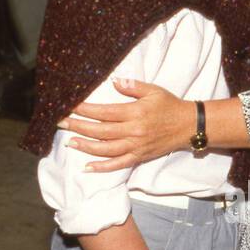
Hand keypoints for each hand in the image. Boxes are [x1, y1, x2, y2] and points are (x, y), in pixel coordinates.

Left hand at [58, 79, 196, 172]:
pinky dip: (102, 167)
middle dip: (78, 127)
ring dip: (86, 146)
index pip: (104, 112)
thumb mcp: (153, 90)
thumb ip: (133, 87)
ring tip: (70, 142)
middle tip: (61, 123)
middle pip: (100, 131)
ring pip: (105, 149)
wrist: (188, 126)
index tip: (70, 107)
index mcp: (135, 113)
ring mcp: (136, 146)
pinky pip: (118, 164)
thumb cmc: (170, 105)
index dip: (85, 110)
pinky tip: (87, 167)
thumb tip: (114, 82)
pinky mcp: (139, 157)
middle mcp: (133, 131)